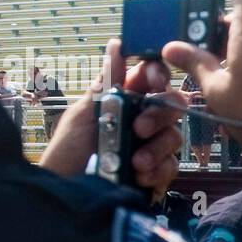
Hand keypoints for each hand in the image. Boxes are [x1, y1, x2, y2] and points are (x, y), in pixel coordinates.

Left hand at [39, 38, 186, 193]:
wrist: (67, 194)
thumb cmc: (68, 152)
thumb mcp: (83, 114)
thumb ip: (106, 83)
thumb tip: (117, 46)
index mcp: (124, 99)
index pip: (151, 77)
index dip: (158, 74)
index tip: (155, 81)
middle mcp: (142, 119)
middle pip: (171, 105)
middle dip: (160, 115)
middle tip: (139, 129)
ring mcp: (151, 146)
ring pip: (174, 136)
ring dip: (157, 148)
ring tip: (135, 163)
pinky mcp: (156, 173)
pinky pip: (172, 166)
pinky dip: (158, 170)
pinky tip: (140, 176)